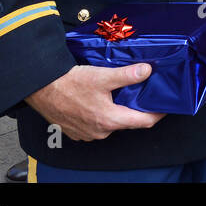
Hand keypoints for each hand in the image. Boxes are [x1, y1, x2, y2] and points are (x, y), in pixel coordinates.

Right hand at [25, 64, 164, 141]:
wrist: (40, 89)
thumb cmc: (69, 84)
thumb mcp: (102, 76)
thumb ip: (127, 75)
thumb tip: (147, 71)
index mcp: (110, 120)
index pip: (144, 122)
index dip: (157, 113)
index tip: (165, 105)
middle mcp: (100, 131)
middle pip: (127, 122)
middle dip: (136, 109)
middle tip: (142, 94)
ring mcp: (87, 133)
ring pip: (111, 123)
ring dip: (117, 111)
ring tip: (119, 95)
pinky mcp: (76, 131)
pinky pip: (96, 125)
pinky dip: (101, 114)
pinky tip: (99, 101)